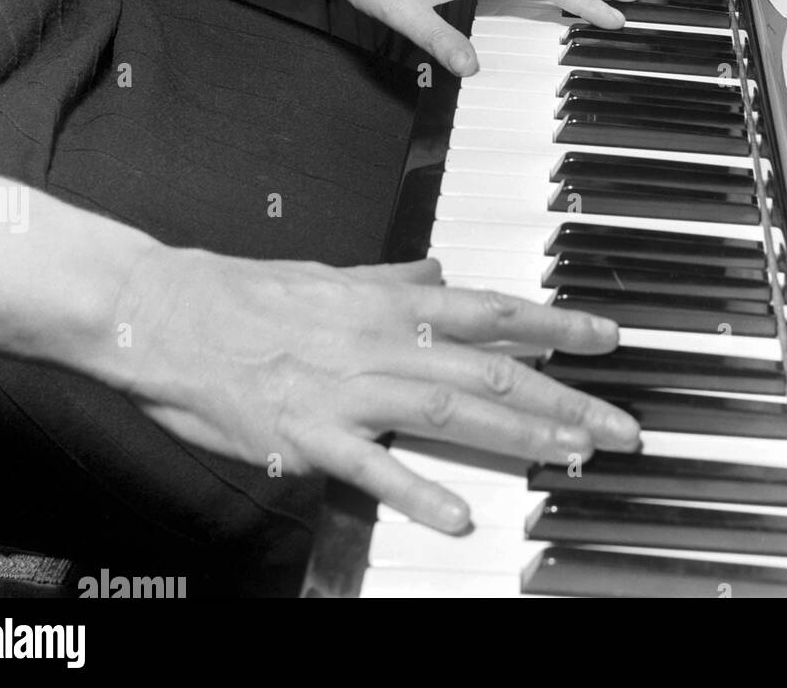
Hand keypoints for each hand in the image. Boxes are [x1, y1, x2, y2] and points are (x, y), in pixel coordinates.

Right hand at [122, 250, 639, 533]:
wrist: (167, 314)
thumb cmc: (248, 294)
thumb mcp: (333, 274)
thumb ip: (393, 279)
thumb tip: (438, 270)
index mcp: (391, 303)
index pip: (494, 311)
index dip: (557, 325)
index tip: (606, 338)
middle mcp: (384, 342)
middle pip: (494, 367)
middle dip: (566, 396)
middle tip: (618, 425)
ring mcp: (351, 390)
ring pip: (455, 409)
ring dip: (521, 434)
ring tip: (574, 455)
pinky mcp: (311, 436)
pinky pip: (375, 468)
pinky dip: (420, 490)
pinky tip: (463, 515)